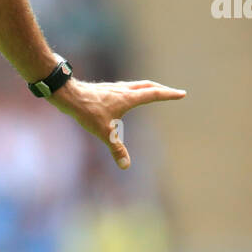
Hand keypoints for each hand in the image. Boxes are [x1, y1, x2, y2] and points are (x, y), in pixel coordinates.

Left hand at [48, 76, 185, 169]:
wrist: (69, 95)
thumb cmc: (87, 111)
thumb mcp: (104, 133)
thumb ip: (116, 149)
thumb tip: (126, 166)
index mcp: (128, 98)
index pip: (154, 94)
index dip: (169, 94)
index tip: (182, 94)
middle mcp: (123, 90)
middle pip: (148, 86)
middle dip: (162, 89)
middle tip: (172, 92)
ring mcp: (114, 88)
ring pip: (136, 85)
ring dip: (148, 88)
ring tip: (153, 92)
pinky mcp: (105, 90)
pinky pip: (125, 88)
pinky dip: (134, 90)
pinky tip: (127, 96)